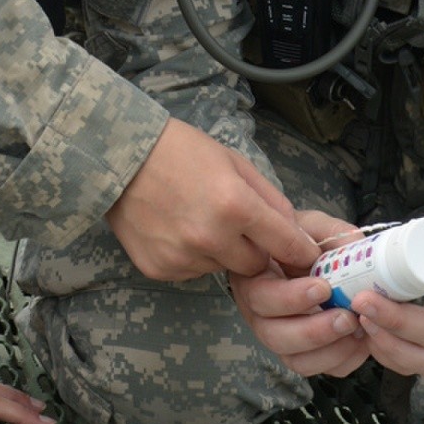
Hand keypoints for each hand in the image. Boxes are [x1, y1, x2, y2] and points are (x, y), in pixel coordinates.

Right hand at [107, 119, 319, 282]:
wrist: (118, 157)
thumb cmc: (179, 151)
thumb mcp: (235, 163)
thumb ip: (270, 199)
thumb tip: (295, 232)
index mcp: (236, 206)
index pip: (287, 245)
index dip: (301, 252)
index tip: (306, 255)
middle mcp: (211, 237)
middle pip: (255, 266)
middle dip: (255, 251)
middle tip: (238, 228)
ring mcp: (183, 257)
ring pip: (221, 269)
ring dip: (220, 253)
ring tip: (197, 220)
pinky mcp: (160, 269)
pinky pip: (191, 271)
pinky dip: (191, 257)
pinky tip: (176, 229)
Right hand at [228, 209, 389, 379]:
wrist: (305, 258)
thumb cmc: (302, 241)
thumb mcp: (312, 226)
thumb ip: (330, 233)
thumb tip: (354, 247)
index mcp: (254, 281)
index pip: (262, 297)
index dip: (292, 298)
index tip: (324, 287)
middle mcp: (260, 315)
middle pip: (274, 336)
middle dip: (314, 331)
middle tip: (347, 317)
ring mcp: (280, 337)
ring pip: (295, 360)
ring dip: (329, 350)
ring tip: (358, 330)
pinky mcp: (302, 353)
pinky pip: (318, 368)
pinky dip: (342, 361)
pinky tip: (362, 342)